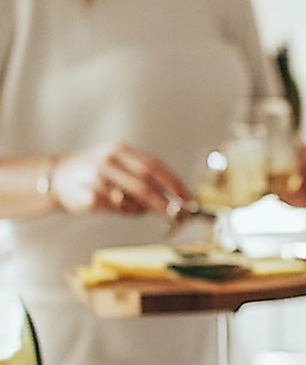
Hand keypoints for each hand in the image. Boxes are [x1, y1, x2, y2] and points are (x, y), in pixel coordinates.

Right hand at [51, 143, 189, 215]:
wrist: (58, 178)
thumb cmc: (96, 173)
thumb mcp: (121, 167)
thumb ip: (145, 179)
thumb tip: (175, 198)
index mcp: (121, 150)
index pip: (154, 166)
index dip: (174, 184)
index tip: (188, 198)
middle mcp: (108, 160)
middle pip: (145, 183)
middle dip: (164, 201)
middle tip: (177, 213)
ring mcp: (96, 177)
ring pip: (131, 199)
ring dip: (140, 208)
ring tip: (136, 207)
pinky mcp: (87, 196)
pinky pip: (115, 209)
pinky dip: (123, 212)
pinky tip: (118, 207)